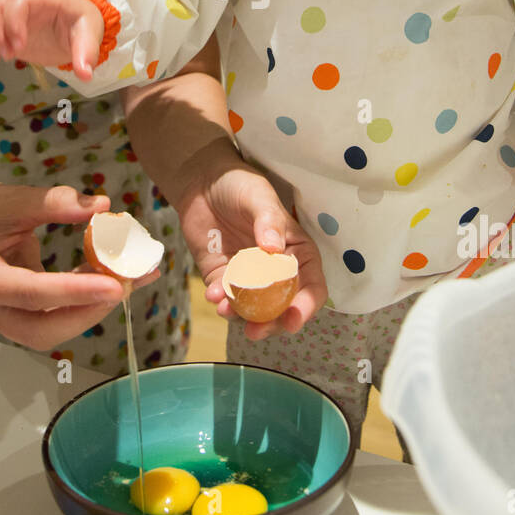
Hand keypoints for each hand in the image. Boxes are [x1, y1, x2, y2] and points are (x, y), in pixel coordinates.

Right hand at [0, 0, 103, 77]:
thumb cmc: (81, 23)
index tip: (20, 48)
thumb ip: (86, 51)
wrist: (73, 29)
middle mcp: (19, 3)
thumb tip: (85, 73)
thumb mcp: (90, 33)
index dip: (12, 23)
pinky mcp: (1, 30)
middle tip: (8, 56)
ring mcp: (7, 16)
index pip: (17, 1)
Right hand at [0, 182, 157, 348]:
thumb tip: (102, 206)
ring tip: (128, 278)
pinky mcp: (20, 318)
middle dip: (88, 311)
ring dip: (92, 310)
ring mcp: (3, 318)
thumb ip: (54, 202)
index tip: (114, 285)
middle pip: (42, 329)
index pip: (29, 293)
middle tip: (126, 284)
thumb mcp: (14, 198)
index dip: (73, 292)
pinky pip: (56, 319)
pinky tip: (117, 280)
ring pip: (51, 331)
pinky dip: (87, 303)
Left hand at [174, 144, 327, 339]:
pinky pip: (226, 299)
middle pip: (284, 308)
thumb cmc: (241, 186)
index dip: (307, 306)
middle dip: (272, 324)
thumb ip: (268, 221)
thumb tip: (273, 249)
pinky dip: (221, 302)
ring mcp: (250, 279)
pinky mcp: (224, 278)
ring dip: (243, 318)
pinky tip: (213, 295)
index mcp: (297, 253)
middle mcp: (277, 271)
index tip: (294, 318)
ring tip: (227, 310)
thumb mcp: (260, 198)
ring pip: (254, 311)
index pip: (312, 286)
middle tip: (257, 331)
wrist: (203, 183)